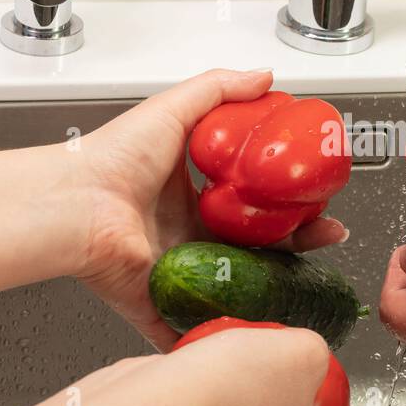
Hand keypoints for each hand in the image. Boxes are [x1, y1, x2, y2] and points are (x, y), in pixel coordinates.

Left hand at [74, 70, 346, 348]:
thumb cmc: (111, 158)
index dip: (289, 198)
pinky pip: (199, 324)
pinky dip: (230, 329)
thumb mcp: (172, 109)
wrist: (75, 205)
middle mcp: (190, 233)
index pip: (254, 199)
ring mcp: (181, 271)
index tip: (318, 194)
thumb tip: (264, 75)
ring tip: (311, 275)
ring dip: (279, 286)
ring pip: (241, 285)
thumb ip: (219, 89)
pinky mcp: (165, 304)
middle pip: (258, 244)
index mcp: (193, 194)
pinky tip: (267, 324)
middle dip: (300, 242)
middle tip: (330, 233)